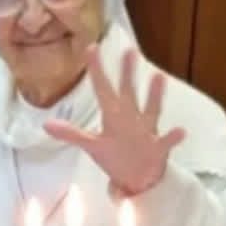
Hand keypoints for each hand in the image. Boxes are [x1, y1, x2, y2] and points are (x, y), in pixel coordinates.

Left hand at [44, 46, 185, 195]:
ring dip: (154, 95)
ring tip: (159, 77)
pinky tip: (180, 131)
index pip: (102, 89)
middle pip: (127, 93)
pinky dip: (173, 136)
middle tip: (129, 50)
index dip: (96, 70)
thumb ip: (71, 134)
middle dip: (127, 74)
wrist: (137, 179)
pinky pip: (166, 141)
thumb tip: (45, 124)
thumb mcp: (91, 145)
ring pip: (150, 109)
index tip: (91, 47)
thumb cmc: (114, 156)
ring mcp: (146, 131)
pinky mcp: (157, 148)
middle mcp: (130, 118)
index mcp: (112, 116)